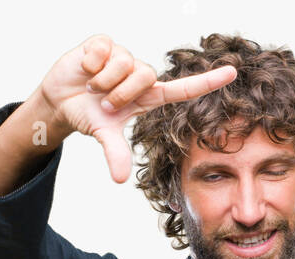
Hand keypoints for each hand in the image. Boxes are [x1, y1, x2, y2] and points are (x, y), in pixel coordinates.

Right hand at [37, 33, 236, 182]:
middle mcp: (139, 74)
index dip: (207, 81)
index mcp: (148, 96)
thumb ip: (116, 153)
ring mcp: (123, 56)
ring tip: (93, 86)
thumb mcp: (103, 135)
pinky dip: (90, 64)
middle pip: (145, 75)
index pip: (183, 89)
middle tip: (105, 102)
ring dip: (103, 81)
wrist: (60, 100)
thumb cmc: (89, 115)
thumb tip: (120, 179)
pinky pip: (103, 51)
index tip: (233, 73)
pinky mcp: (104, 42)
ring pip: (123, 63)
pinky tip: (86, 69)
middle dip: (121, 93)